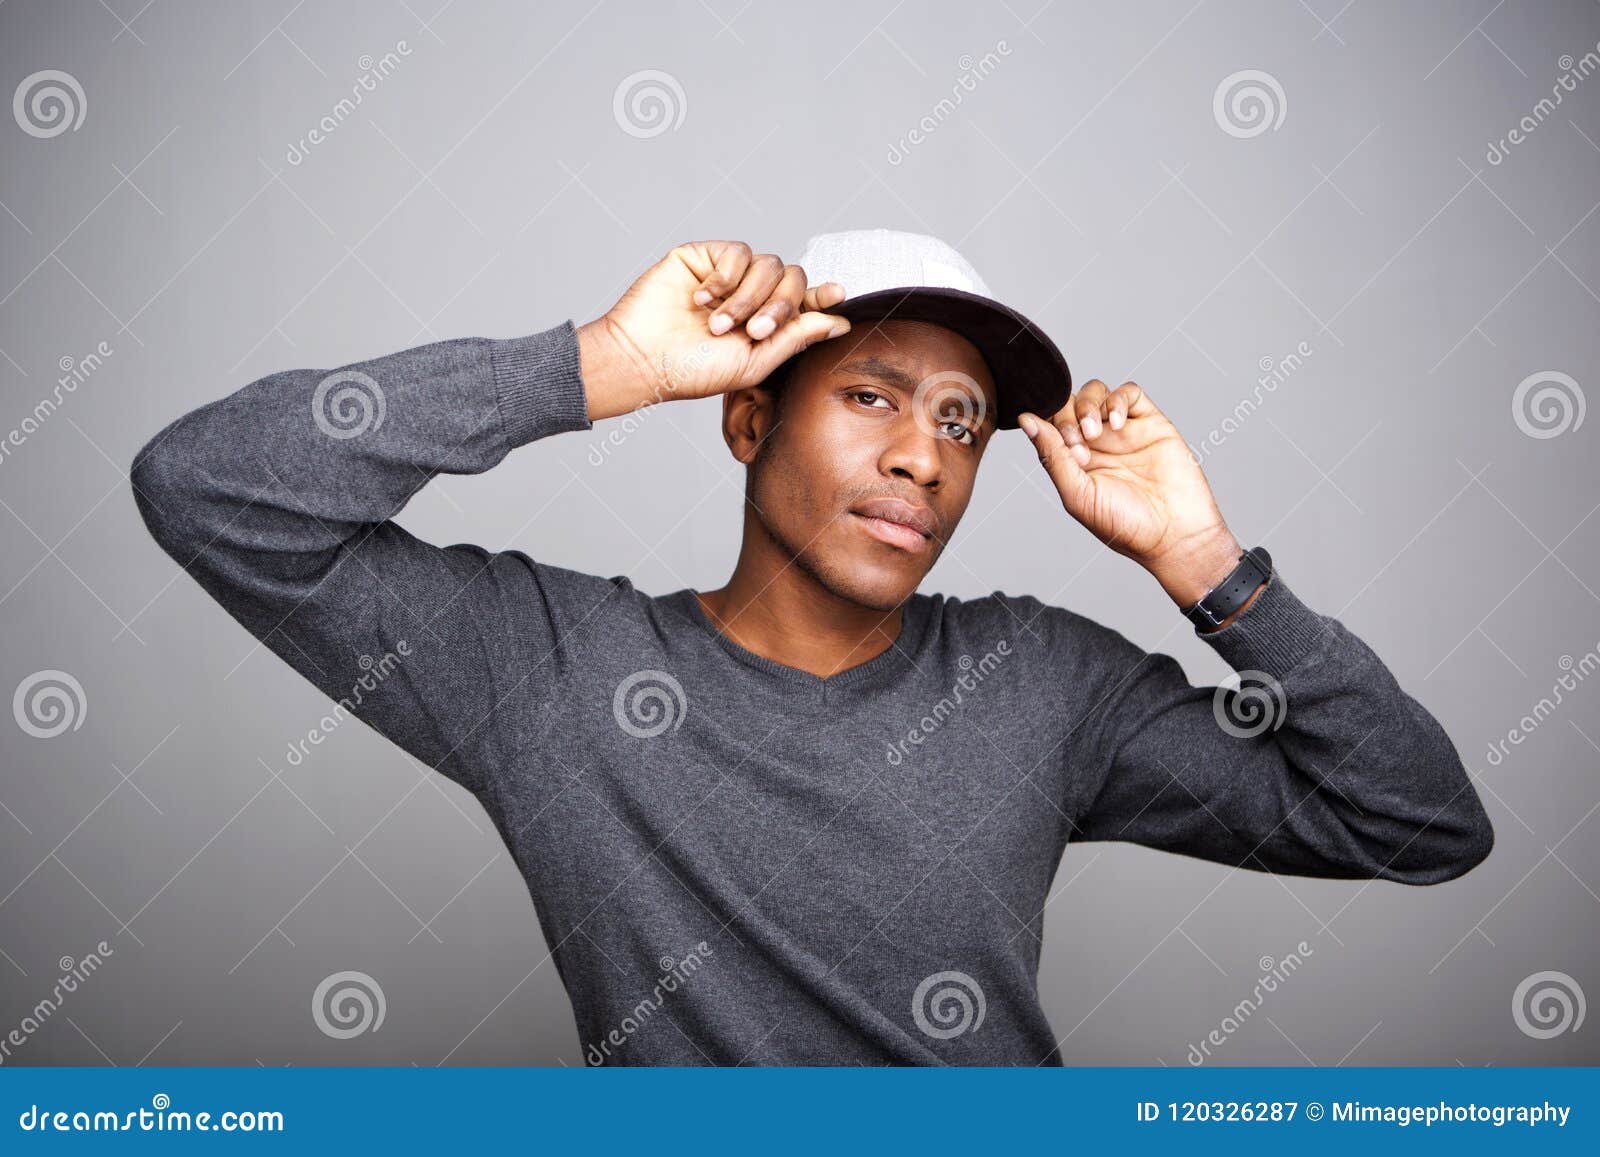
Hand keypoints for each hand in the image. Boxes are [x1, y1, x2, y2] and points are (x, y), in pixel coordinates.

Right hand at [577, 241, 851, 419]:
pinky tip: (701, 301)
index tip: (837, 294)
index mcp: (766, 322)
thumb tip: (840, 322)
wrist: (644, 358)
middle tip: (754, 331)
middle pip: (793, 277)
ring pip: (769, 264)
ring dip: (747, 298)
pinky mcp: (705, 256)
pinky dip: (725, 279)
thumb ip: (796, 338)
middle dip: (779, 306)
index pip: (806, 300)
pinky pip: (738, 252)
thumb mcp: (754, 361)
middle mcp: (752, 295)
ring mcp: (729, 275)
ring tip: (718, 324)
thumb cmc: (693, 370)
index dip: (823, 295)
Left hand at [1017, 380, 1242, 607]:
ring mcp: (1122, 432)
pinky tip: (1117, 423)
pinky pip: (1129, 393)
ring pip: (1095, 393)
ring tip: (1096, 433)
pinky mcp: (1150, 423)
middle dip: (1068, 416)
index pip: (1049, 424)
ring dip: (1088, 405)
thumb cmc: (1125, 524)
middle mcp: (1096, 444)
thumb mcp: (1077, 494)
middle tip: (1081, 444)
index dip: (1049, 424)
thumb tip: (1026, 421)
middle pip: (1068, 404)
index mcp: (1073, 462)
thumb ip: (1052, 455)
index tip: (1065, 447)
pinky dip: (1118, 400)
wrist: (1175, 534)